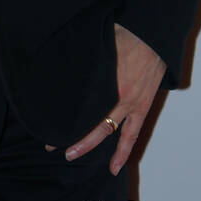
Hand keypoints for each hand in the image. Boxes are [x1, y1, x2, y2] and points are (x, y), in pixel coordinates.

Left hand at [45, 24, 165, 174]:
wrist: (153, 36)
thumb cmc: (125, 34)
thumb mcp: (98, 43)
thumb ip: (85, 58)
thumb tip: (64, 61)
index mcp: (103, 80)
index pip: (78, 103)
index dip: (63, 114)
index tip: (46, 120)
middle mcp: (114, 95)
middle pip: (87, 118)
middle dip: (68, 131)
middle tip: (49, 143)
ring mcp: (129, 104)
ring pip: (106, 130)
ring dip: (89, 144)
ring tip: (71, 155)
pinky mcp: (142, 107)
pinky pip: (131, 135)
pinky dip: (123, 152)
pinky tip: (114, 167)